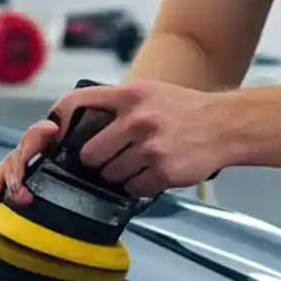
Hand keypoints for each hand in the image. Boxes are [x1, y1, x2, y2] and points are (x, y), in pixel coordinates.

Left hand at [0, 79, 232, 206]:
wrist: (226, 125)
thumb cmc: (183, 110)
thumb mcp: (147, 92)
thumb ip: (115, 104)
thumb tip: (74, 123)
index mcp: (130, 95)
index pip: (77, 102)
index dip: (59, 118)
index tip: (54, 132)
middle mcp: (138, 119)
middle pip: (89, 153)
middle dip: (97, 161)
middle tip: (112, 158)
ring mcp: (150, 146)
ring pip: (109, 174)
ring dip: (118, 175)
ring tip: (138, 163)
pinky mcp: (163, 171)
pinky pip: (132, 188)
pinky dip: (138, 186)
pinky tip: (152, 173)